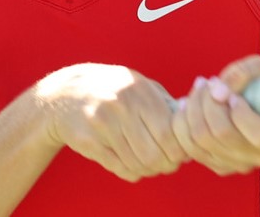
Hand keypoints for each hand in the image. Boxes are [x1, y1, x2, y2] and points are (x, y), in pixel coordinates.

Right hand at [34, 63, 186, 181]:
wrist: (66, 94)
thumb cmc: (114, 90)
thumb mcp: (140, 86)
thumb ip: (166, 103)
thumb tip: (193, 122)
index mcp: (140, 92)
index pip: (168, 132)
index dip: (179, 149)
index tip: (181, 153)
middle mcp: (121, 107)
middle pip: (153, 152)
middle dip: (166, 164)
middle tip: (169, 164)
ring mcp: (102, 125)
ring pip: (136, 163)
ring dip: (150, 170)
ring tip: (153, 165)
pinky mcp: (88, 141)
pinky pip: (118, 167)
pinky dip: (132, 172)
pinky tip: (135, 166)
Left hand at [172, 56, 259, 174]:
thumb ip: (247, 72)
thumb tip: (218, 89)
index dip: (242, 112)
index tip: (233, 94)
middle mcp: (259, 158)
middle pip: (222, 133)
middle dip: (208, 102)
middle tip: (209, 82)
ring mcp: (236, 165)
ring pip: (202, 140)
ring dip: (193, 109)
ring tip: (199, 89)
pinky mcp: (216, 165)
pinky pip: (189, 147)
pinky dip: (182, 123)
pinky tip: (187, 104)